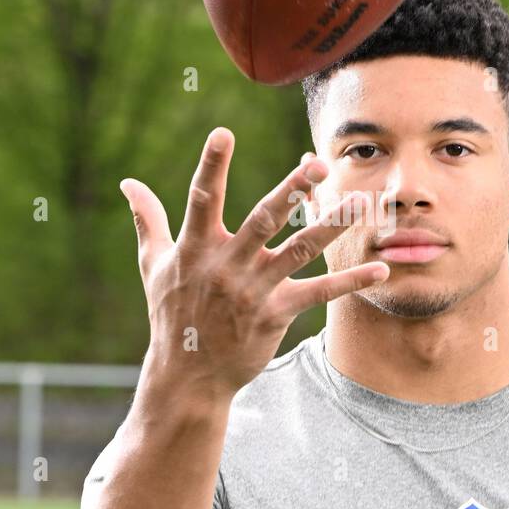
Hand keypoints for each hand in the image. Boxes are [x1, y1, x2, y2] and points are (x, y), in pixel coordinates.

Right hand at [121, 127, 387, 395]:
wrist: (187, 375)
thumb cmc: (171, 314)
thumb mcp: (155, 265)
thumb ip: (148, 219)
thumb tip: (128, 182)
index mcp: (196, 248)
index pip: (202, 199)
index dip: (212, 167)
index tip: (223, 133)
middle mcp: (227, 265)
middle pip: (264, 219)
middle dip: (292, 190)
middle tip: (319, 164)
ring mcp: (253, 290)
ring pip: (298, 251)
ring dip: (332, 226)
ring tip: (360, 202)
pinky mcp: (275, 314)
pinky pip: (318, 294)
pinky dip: (350, 282)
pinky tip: (380, 269)